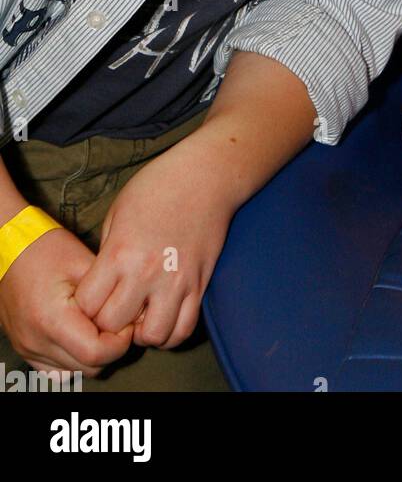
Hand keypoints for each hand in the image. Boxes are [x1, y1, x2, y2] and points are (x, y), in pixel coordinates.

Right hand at [0, 223, 135, 376]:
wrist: (11, 248)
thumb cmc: (48, 250)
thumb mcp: (84, 264)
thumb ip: (109, 294)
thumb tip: (133, 316)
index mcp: (51, 319)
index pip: (95, 353)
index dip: (120, 342)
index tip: (127, 321)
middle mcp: (36, 341)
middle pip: (88, 367)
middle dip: (110, 348)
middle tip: (118, 322)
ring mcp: (28, 348)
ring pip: (75, 371)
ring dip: (93, 354)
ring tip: (99, 325)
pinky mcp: (25, 349)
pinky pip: (58, 370)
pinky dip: (74, 359)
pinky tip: (82, 335)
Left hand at [72, 135, 233, 350]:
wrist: (206, 175)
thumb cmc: (157, 186)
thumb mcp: (117, 212)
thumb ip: (106, 253)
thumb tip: (102, 285)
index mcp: (119, 253)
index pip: (87, 306)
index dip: (84, 306)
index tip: (92, 296)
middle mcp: (146, 272)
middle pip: (113, 326)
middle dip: (108, 322)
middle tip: (114, 307)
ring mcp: (176, 281)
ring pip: (152, 337)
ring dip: (141, 332)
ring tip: (141, 315)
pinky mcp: (200, 285)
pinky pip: (184, 329)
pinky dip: (171, 332)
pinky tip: (164, 314)